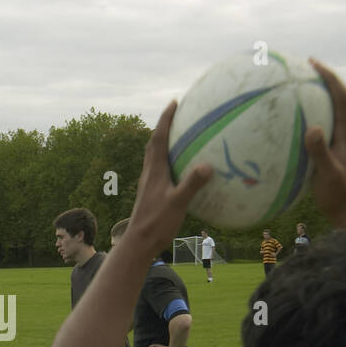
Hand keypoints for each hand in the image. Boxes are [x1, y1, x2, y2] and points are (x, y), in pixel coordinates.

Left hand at [123, 101, 213, 253]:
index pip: (158, 139)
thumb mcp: (177, 203)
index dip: (165, 120)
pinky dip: (169, 161)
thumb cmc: (156, 223)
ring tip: (178, 135)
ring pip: (155, 157)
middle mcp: (149, 174)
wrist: (138, 243)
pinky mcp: (150, 194)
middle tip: (176, 114)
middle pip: (154, 143)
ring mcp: (148, 184)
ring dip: (164, 142)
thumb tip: (207, 166)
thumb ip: (191, 184)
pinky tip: (181, 168)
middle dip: (164, 126)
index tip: (173, 103)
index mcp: (154, 171)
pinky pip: (160, 170)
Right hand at [305, 58, 345, 227]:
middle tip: (306, 67)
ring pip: (333, 109)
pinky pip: (324, 123)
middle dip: (325, 79)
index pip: (342, 97)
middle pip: (340, 97)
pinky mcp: (335, 148)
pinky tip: (294, 119)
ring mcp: (343, 140)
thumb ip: (320, 151)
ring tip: (300, 86)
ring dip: (320, 95)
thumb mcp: (328, 174)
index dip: (330, 78)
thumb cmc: (338, 195)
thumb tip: (311, 128)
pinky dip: (312, 113)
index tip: (313, 64)